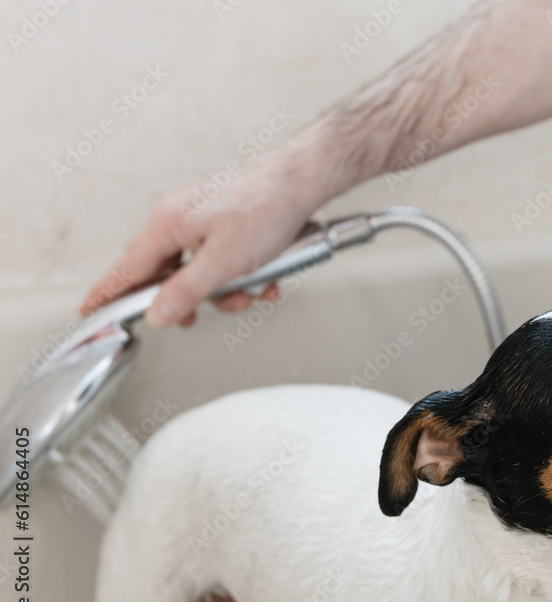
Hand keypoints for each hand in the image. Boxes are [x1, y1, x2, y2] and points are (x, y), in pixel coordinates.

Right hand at [80, 145, 323, 326]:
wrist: (303, 181)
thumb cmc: (265, 208)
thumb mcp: (224, 262)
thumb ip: (186, 292)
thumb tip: (157, 314)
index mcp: (167, 224)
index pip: (127, 268)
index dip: (110, 293)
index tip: (91, 310)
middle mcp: (178, 218)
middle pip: (167, 274)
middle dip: (193, 299)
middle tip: (205, 312)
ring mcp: (202, 219)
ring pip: (200, 271)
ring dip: (228, 289)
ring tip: (254, 290)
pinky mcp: (225, 222)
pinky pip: (222, 259)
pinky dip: (243, 274)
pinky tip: (267, 279)